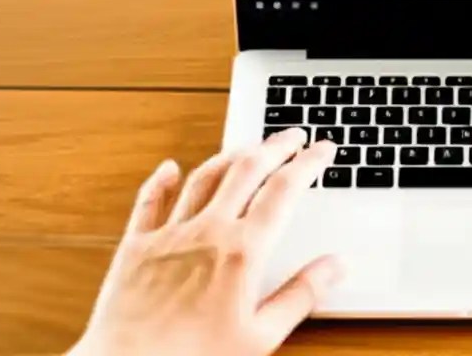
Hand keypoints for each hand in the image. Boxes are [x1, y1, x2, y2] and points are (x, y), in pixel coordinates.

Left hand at [69, 129, 339, 355]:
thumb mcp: (262, 336)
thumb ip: (301, 295)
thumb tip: (335, 266)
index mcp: (242, 252)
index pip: (284, 191)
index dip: (308, 163)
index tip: (323, 149)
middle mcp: (207, 232)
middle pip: (247, 170)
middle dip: (274, 146)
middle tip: (292, 135)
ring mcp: (169, 236)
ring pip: (204, 177)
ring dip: (230, 154)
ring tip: (248, 146)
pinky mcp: (136, 247)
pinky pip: (149, 202)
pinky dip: (161, 180)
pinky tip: (169, 167)